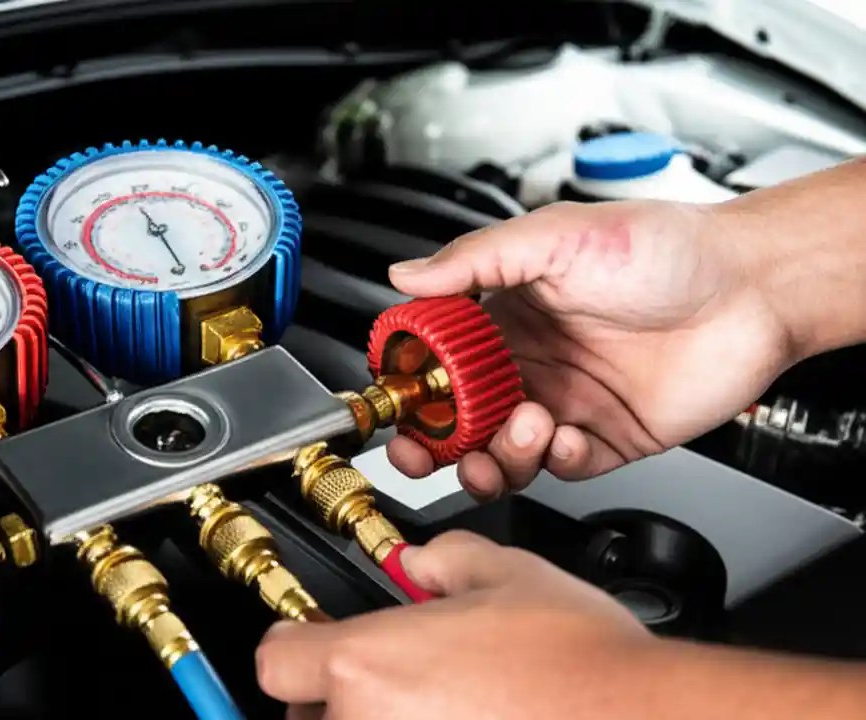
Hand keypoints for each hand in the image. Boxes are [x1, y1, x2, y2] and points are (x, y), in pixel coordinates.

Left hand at [255, 530, 655, 719]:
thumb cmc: (583, 665)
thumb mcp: (509, 574)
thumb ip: (446, 561)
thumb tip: (425, 563)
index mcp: (365, 663)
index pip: (276, 661)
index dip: (297, 646)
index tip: (314, 645)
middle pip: (305, 717)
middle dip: (336, 699)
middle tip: (395, 686)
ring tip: (441, 711)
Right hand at [384, 200, 793, 497]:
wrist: (753, 287)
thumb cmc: (666, 248)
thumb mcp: (557, 236)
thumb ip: (475, 259)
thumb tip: (405, 275)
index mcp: (506, 314)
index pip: (436, 361)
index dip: (411, 386)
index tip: (398, 400)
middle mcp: (528, 362)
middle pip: (458, 421)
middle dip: (433, 445)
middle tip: (424, 452)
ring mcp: (564, 402)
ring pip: (501, 453)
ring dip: (495, 456)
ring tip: (522, 426)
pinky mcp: (605, 438)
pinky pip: (559, 468)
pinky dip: (550, 462)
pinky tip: (560, 436)